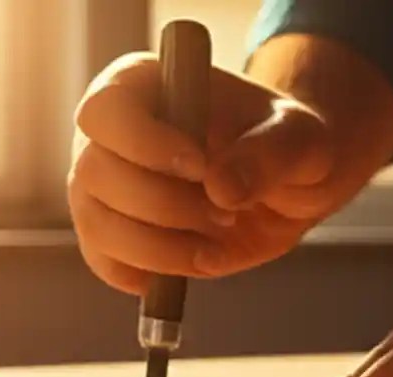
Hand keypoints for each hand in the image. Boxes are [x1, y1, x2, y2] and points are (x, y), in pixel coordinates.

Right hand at [68, 36, 392, 294]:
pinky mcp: (111, 236)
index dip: (143, 142)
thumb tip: (222, 190)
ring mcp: (100, 188)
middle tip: (226, 214)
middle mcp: (106, 136)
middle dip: (164, 205)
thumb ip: (269, 153)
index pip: (104, 110)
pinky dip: (146, 274)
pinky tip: (190, 262)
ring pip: (95, 224)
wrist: (285, 183)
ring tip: (214, 245)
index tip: (201, 166)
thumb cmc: (284, 142)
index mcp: (141, 86)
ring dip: (157, 247)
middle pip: (94, 173)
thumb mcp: (299, 137)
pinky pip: (104, 263)